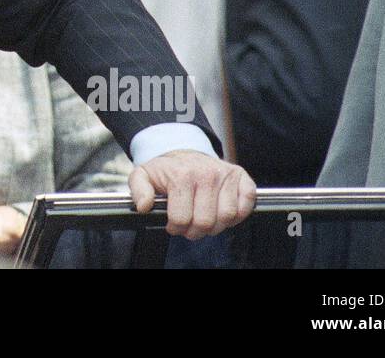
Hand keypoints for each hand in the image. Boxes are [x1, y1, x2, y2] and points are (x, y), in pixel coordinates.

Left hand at [129, 149, 255, 239]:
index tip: (173, 224)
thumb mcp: (143, 175)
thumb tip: (144, 206)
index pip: (182, 219)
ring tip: (204, 218)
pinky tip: (221, 212)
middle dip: (194, 230)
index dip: (175, 228)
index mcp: (182, 175)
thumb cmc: (167, 170)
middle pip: (205, 222)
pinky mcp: (242, 177)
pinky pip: (246, 206)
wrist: (185, 153)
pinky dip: (236, 216)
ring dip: (215, 226)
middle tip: (189, 224)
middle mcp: (207, 174)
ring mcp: (226, 175)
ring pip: (226, 218)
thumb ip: (138, 190)